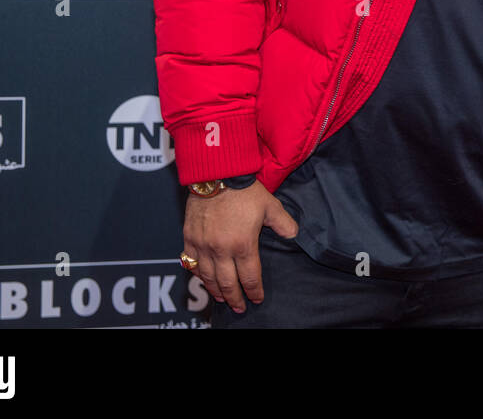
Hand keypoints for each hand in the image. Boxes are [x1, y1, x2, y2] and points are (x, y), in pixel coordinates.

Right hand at [182, 181, 297, 312]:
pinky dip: (197, 274)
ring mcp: (203, 245)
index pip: (250, 277)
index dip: (254, 291)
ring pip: (207, 277)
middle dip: (235, 298)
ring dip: (215, 290)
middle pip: (228, 283)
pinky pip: (191, 263)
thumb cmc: (244, 189)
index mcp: (243, 245)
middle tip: (239, 308)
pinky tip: (202, 278)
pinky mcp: (189, 237)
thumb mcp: (270, 206)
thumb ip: (283, 223)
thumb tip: (294, 234)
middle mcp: (221, 250)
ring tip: (222, 298)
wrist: (216, 173)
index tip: (257, 299)